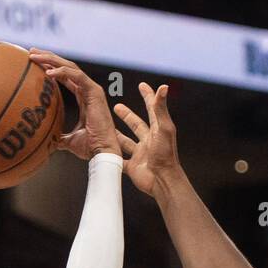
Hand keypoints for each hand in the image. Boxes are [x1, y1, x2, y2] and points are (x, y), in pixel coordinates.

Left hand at [28, 49, 120, 160]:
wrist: (102, 151)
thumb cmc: (89, 146)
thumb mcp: (68, 140)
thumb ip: (58, 136)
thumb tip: (45, 142)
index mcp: (83, 97)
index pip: (65, 76)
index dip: (51, 67)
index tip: (34, 62)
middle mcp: (87, 89)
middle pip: (66, 67)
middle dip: (48, 57)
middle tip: (31, 53)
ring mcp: (92, 89)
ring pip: (70, 67)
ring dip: (51, 59)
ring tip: (35, 56)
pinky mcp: (95, 91)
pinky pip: (77, 76)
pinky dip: (62, 72)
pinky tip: (48, 72)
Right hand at [113, 81, 180, 196]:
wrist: (162, 181)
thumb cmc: (165, 155)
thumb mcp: (163, 128)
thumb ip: (161, 108)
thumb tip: (163, 87)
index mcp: (157, 129)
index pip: (152, 108)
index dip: (147, 96)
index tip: (142, 85)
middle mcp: (148, 141)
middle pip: (136, 124)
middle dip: (127, 115)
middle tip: (116, 106)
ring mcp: (140, 154)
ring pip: (125, 141)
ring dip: (116, 134)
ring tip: (105, 126)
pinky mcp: (132, 166)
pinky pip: (119, 159)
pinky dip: (111, 155)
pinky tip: (102, 151)